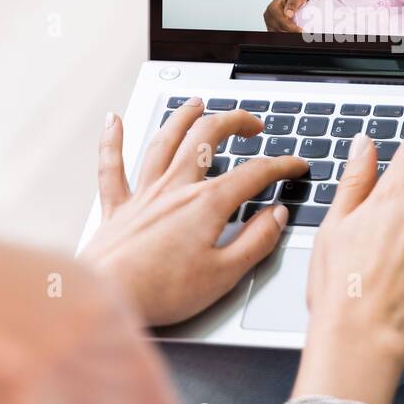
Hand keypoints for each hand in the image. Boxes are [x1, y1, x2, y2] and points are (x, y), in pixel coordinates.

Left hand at [82, 99, 307, 325]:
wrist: (107, 300)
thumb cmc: (162, 292)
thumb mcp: (225, 274)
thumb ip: (256, 241)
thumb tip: (276, 216)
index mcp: (206, 204)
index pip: (254, 173)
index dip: (281, 165)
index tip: (296, 165)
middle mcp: (175, 189)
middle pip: (207, 138)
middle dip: (234, 122)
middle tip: (252, 124)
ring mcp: (143, 194)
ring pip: (164, 141)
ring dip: (182, 118)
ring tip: (196, 104)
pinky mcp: (116, 208)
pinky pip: (112, 166)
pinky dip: (112, 140)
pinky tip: (113, 120)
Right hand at [263, 0, 317, 32]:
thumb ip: (293, 4)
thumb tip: (288, 14)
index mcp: (272, 7)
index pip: (281, 21)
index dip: (291, 28)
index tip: (301, 30)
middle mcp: (269, 16)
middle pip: (279, 30)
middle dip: (291, 32)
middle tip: (303, 33)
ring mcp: (270, 23)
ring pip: (278, 34)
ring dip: (289, 35)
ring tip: (300, 33)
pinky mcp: (274, 28)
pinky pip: (279, 34)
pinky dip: (288, 34)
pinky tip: (295, 33)